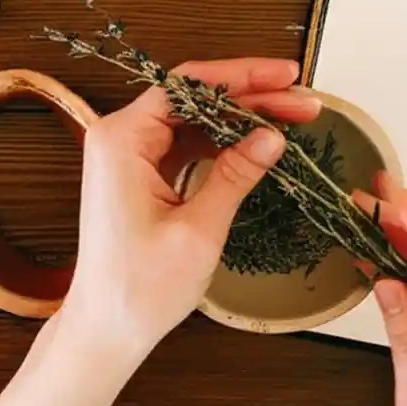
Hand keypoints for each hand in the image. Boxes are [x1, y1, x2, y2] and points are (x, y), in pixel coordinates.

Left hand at [62, 57, 320, 349]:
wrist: (106, 329)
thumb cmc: (139, 288)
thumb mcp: (199, 230)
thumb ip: (236, 175)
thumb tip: (272, 136)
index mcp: (122, 140)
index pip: (189, 86)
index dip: (242, 77)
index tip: (285, 76)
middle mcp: (119, 138)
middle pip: (194, 98)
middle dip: (250, 97)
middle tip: (301, 102)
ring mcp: (129, 156)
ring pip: (194, 120)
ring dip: (241, 119)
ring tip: (290, 119)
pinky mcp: (139, 175)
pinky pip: (186, 144)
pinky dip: (223, 143)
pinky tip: (258, 145)